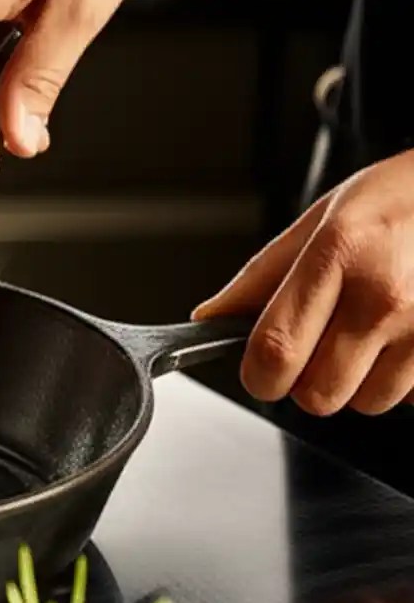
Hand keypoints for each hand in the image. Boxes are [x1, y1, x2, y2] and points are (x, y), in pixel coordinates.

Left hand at [193, 150, 413, 415]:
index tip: (260, 372)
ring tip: (374, 332)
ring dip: (360, 382)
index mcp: (338, 254)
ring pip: (367, 402)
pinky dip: (402, 379)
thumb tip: (209, 318)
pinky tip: (406, 335)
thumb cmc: (401, 200)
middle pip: (317, 393)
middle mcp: (384, 294)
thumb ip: (262, 276)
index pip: (276, 349)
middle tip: (322, 345)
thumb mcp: (323, 218)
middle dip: (309, 381)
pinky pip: (410, 397)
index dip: (259, 376)